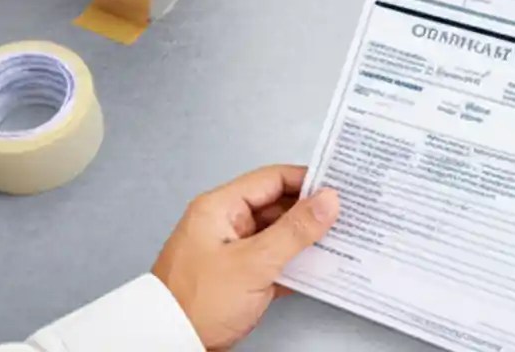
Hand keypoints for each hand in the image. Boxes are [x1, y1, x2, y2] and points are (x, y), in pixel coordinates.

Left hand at [152, 165, 338, 349]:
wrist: (168, 342)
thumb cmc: (196, 303)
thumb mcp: (254, 263)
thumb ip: (294, 230)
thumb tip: (327, 201)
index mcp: (220, 208)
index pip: (271, 179)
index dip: (306, 181)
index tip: (338, 187)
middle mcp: (225, 223)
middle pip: (277, 206)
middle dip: (310, 212)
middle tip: (345, 216)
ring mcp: (232, 250)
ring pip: (277, 234)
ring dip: (305, 240)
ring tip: (338, 241)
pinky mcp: (238, 275)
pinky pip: (272, 259)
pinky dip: (294, 263)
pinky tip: (316, 269)